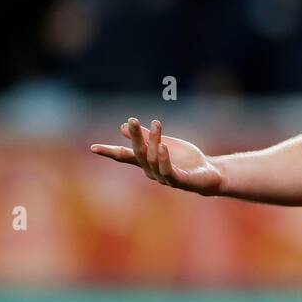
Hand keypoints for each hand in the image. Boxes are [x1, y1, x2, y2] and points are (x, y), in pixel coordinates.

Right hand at [90, 117, 222, 195]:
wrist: (208, 173)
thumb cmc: (184, 160)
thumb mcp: (163, 143)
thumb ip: (145, 136)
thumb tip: (123, 126)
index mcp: (146, 162)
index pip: (125, 156)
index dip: (110, 152)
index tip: (93, 148)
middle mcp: (152, 171)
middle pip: (139, 153)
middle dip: (135, 137)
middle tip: (132, 120)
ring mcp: (164, 177)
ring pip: (153, 160)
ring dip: (154, 141)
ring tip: (157, 125)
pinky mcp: (179, 181)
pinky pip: (168, 171)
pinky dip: (164, 159)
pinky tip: (163, 146)